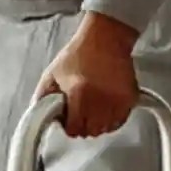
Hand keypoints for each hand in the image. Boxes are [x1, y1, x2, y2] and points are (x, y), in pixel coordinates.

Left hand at [33, 12, 139, 137]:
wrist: (105, 39)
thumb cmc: (78, 53)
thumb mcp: (52, 73)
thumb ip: (42, 97)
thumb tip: (40, 117)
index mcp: (78, 94)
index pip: (74, 129)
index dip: (69, 125)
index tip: (69, 119)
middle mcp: (100, 100)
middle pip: (91, 131)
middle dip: (83, 125)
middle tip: (81, 113)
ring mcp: (117, 100)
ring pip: (106, 128)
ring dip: (98, 123)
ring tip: (94, 108)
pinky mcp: (129, 97)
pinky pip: (120, 120)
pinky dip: (113, 118)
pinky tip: (106, 107)